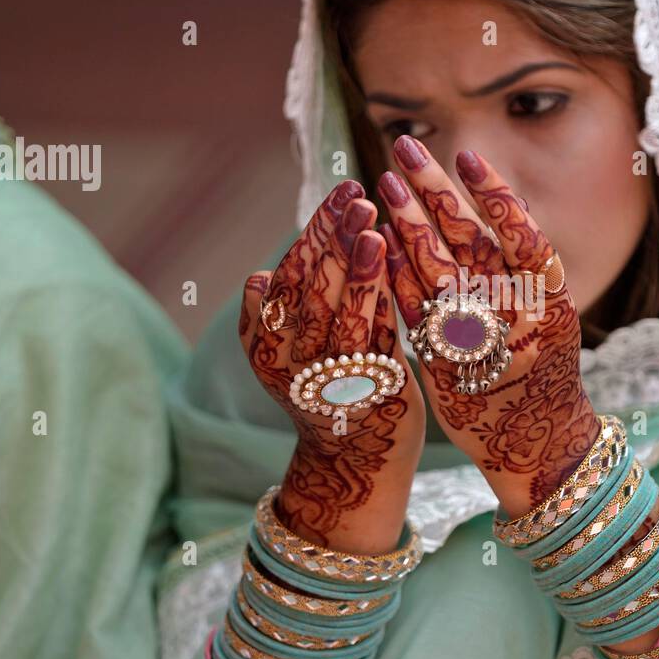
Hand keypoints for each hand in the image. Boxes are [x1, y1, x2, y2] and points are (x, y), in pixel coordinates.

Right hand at [240, 179, 424, 551]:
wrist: (353, 465)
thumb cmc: (327, 394)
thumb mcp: (285, 360)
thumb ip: (275, 318)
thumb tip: (258, 276)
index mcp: (264, 348)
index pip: (287, 277)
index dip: (316, 233)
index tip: (342, 192)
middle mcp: (291, 365)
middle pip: (312, 290)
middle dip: (336, 239)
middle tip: (359, 195)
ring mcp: (331, 381)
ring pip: (341, 316)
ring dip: (357, 268)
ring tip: (371, 225)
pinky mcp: (372, 394)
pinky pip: (377, 339)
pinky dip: (385, 302)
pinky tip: (399, 270)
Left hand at [378, 135, 599, 518]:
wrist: (534, 441)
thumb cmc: (540, 366)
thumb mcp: (549, 312)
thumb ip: (524, 266)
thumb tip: (498, 200)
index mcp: (550, 299)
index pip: (523, 234)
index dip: (495, 193)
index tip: (466, 155)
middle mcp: (517, 316)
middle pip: (472, 240)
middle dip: (435, 189)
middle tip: (404, 147)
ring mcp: (479, 341)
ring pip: (438, 271)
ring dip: (408, 224)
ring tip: (381, 186)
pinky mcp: (444, 364)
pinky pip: (414, 310)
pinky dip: (395, 274)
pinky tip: (376, 242)